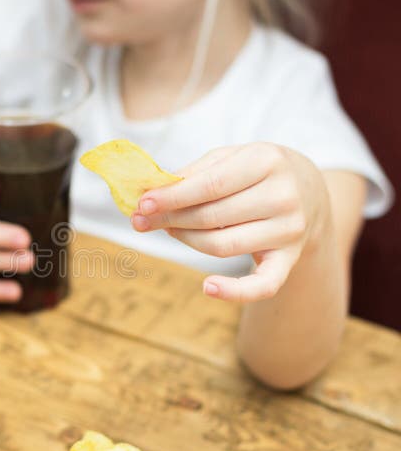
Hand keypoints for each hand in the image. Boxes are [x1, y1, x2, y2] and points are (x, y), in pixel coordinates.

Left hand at [131, 143, 330, 301]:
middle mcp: (284, 196)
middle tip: (142, 220)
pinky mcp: (289, 259)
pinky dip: (234, 292)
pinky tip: (207, 287)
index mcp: (267, 161)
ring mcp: (289, 230)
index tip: (142, 204)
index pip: (210, 185)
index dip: (172, 197)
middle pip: (212, 217)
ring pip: (222, 246)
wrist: (309, 191)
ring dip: (185, 240)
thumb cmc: (254, 172)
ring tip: (169, 230)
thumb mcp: (228, 158)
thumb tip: (150, 191)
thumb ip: (192, 172)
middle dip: (170, 220)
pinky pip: (262, 285)